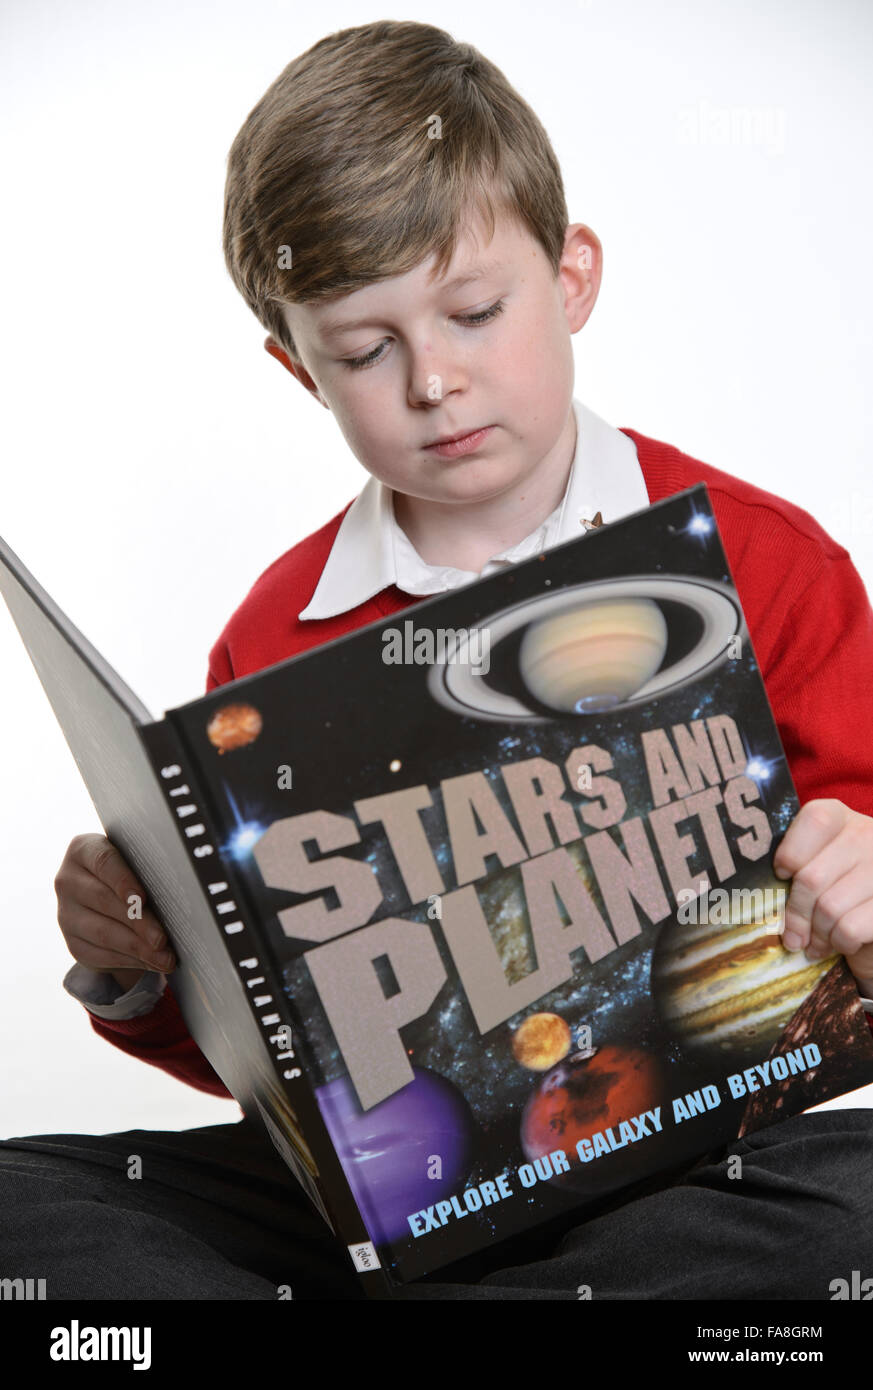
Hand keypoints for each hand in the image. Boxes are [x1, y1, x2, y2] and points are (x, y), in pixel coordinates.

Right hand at [55, 833, 176, 987]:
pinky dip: (130, 960)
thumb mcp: (134, 862)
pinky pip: (101, 955)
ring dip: (138, 948)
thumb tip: (181, 887)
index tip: (144, 898)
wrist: (107, 896)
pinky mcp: (73, 943)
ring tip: (164, 957)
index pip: (103, 861)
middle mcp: (67, 881)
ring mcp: (65, 914)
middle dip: (138, 922)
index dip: (123, 880)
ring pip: (103, 933)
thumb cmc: (131, 871)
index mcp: (83, 850)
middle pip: (104, 901)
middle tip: (163, 939)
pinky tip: (152, 962)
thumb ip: (147, 869)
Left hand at [773, 799, 872, 995]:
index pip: (815, 820)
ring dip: (817, 934)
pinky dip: (839, 943)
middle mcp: (868, 836)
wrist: (870, 915)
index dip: (791, 853)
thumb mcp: (814, 862)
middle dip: (796, 914)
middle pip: (813, 876)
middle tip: (792, 935)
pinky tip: (839, 943)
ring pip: (829, 907)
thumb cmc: (834, 887)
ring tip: (814, 942)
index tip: (782, 876)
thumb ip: (793, 864)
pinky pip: (849, 928)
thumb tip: (756, 896)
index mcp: (842, 818)